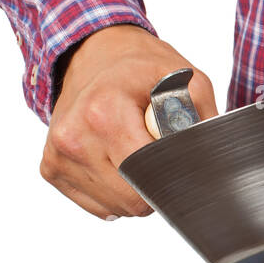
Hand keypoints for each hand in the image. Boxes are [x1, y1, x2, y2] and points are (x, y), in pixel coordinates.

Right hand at [41, 24, 218, 218]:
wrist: (94, 54)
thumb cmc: (141, 68)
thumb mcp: (185, 79)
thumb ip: (201, 120)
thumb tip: (212, 160)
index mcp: (103, 112)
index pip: (147, 175)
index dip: (174, 177)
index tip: (183, 162)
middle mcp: (74, 137)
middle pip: (132, 200)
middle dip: (158, 186)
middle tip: (163, 153)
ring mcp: (57, 155)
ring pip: (117, 208)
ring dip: (138, 191)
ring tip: (139, 151)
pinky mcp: (51, 168)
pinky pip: (97, 205)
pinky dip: (117, 192)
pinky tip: (119, 160)